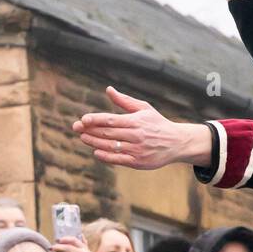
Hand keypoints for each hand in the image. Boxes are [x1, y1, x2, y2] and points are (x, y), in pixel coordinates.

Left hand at [73, 87, 211, 168]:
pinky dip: (105, 156)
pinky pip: (118, 159)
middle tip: (75, 128)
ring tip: (83, 138)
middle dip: (90, 130)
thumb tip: (108, 89)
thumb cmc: (157, 123)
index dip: (95, 120)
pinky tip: (96, 151)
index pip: (111, 120)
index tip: (82, 119)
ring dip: (94, 142)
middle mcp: (136, 135)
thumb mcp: (144, 108)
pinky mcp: (138, 162)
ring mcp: (137, 150)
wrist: (177, 142)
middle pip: (108, 133)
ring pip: (110, 146)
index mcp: (136, 121)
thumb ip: (124, 101)